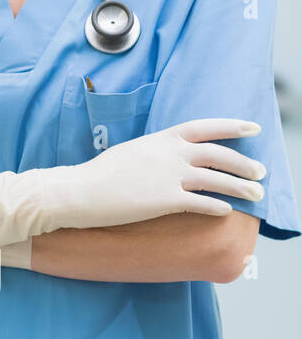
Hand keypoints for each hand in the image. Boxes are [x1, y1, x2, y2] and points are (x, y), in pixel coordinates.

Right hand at [0, 117, 267, 250]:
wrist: (77, 192)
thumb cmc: (96, 174)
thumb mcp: (128, 152)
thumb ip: (152, 153)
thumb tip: (167, 158)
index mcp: (159, 139)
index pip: (204, 127)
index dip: (231, 127)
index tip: (253, 128)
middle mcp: (169, 154)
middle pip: (219, 155)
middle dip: (244, 163)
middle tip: (260, 171)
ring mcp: (169, 177)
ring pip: (218, 180)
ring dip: (241, 187)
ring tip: (256, 194)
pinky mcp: (167, 201)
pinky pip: (203, 203)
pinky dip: (219, 207)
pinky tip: (227, 211)